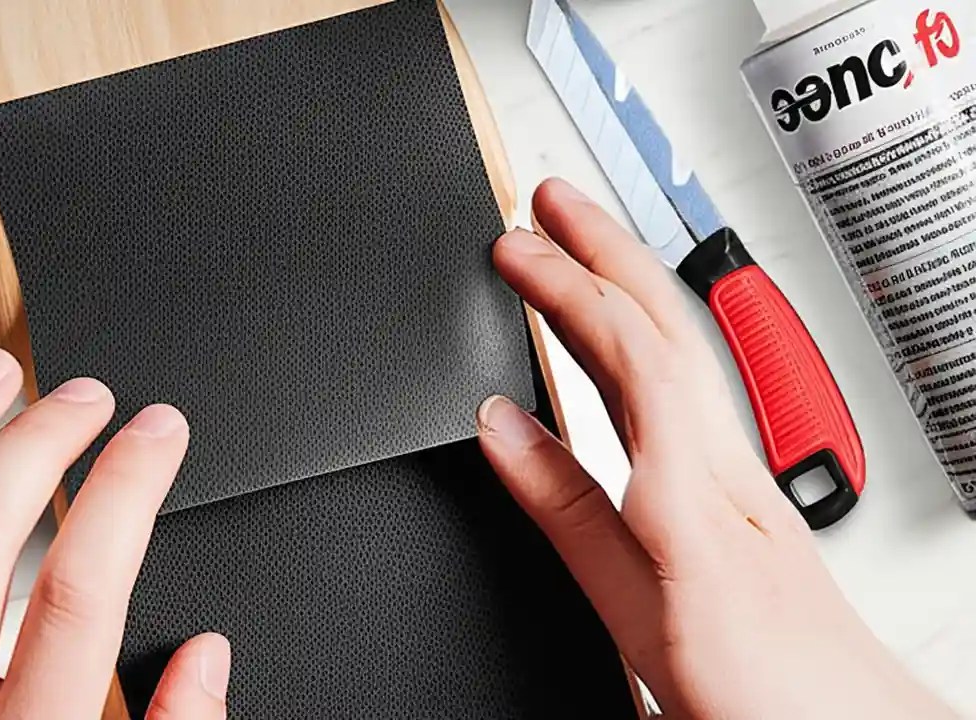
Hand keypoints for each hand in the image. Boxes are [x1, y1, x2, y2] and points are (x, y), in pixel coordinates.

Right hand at [477, 180, 954, 718]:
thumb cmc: (754, 686)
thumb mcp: (629, 607)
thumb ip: (566, 510)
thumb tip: (503, 423)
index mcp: (693, 488)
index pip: (628, 350)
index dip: (567, 286)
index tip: (513, 245)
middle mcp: (728, 466)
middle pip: (665, 325)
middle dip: (602, 248)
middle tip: (549, 200)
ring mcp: (744, 475)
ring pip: (682, 348)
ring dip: (624, 282)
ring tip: (576, 249)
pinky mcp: (748, 495)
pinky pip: (691, 388)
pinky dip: (645, 340)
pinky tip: (622, 348)